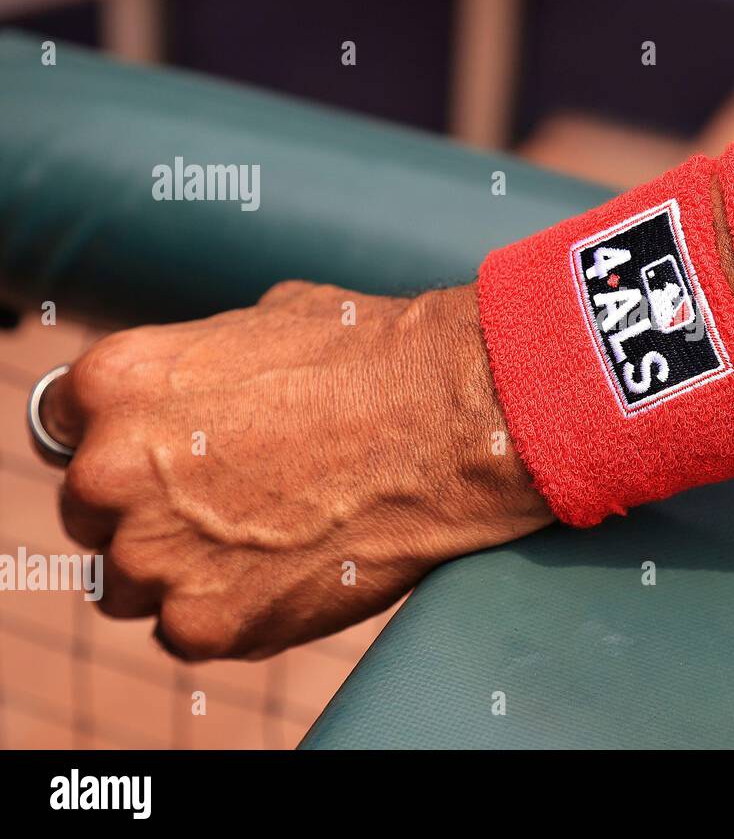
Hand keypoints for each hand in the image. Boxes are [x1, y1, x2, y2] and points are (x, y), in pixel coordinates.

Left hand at [40, 281, 552, 659]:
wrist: (450, 421)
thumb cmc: (374, 359)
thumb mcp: (265, 321)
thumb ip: (198, 364)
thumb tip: (195, 384)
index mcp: (116, 382)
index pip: (64, 427)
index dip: (122, 442)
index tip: (163, 455)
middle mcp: (111, 470)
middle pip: (91, 511)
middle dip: (148, 507)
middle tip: (226, 499)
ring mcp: (155, 554)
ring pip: (129, 581)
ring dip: (181, 567)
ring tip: (264, 540)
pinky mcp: (205, 622)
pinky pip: (185, 629)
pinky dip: (229, 611)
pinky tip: (285, 571)